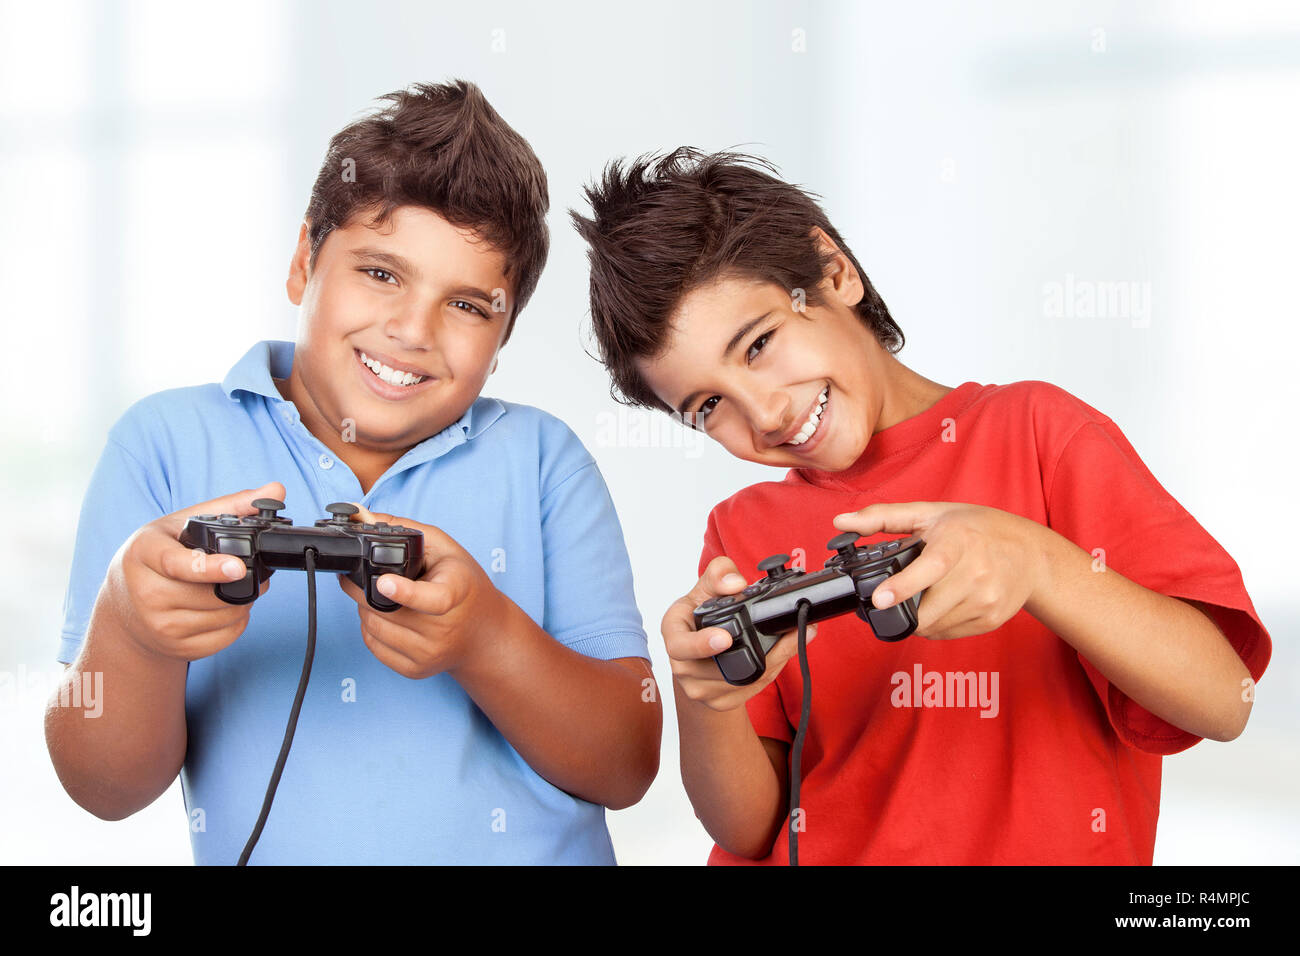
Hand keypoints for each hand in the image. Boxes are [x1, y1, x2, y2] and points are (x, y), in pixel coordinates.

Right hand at [105, 482, 284, 660]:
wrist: (123, 607)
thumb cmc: (155, 558)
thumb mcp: (180, 524)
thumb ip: (230, 506)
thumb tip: (276, 489)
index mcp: (144, 554)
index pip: (178, 565)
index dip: (211, 568)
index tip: (238, 567)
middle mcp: (146, 593)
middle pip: (211, 594)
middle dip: (239, 582)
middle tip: (244, 570)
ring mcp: (159, 625)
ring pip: (223, 617)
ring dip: (242, 602)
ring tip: (234, 587)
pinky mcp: (175, 648)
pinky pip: (224, 638)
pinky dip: (236, 623)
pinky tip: (226, 609)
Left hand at [337, 505, 507, 678]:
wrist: (484, 633)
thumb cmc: (463, 584)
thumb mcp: (444, 548)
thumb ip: (403, 528)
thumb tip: (357, 512)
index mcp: (457, 593)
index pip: (431, 598)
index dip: (404, 591)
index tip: (382, 582)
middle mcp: (444, 628)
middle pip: (384, 609)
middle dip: (363, 588)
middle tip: (362, 575)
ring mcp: (430, 653)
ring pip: (372, 628)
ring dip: (364, 608)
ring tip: (378, 595)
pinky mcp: (416, 670)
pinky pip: (374, 648)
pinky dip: (369, 629)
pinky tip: (383, 615)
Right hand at [661, 555, 816, 710]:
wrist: (700, 647)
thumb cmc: (700, 615)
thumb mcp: (706, 587)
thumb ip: (719, 574)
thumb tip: (736, 584)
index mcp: (674, 634)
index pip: (680, 645)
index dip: (701, 644)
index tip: (724, 638)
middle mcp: (683, 665)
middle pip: (719, 669)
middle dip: (757, 653)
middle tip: (785, 634)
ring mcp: (700, 688)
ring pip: (741, 681)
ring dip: (774, 659)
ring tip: (794, 636)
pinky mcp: (720, 701)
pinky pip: (751, 690)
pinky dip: (774, 670)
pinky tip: (785, 651)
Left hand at [832, 501, 1049, 639]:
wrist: (1031, 555)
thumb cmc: (977, 529)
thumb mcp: (931, 513)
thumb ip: (882, 517)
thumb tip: (840, 522)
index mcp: (959, 541)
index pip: (931, 567)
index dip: (903, 586)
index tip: (879, 600)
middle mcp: (976, 572)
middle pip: (925, 608)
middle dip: (902, 607)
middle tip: (894, 595)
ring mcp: (986, 600)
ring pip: (932, 626)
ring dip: (917, 616)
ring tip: (925, 593)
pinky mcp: (990, 619)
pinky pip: (947, 633)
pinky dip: (935, 624)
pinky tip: (942, 603)